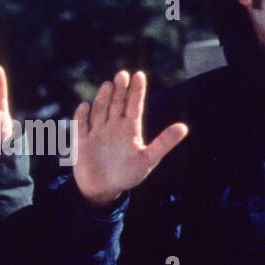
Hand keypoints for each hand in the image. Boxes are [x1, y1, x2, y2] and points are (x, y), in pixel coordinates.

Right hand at [73, 70, 187, 208]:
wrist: (103, 190)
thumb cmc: (127, 174)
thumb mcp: (148, 160)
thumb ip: (164, 143)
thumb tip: (184, 127)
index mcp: (129, 128)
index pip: (133, 105)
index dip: (136, 91)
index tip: (139, 75)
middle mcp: (113, 125)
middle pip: (116, 103)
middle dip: (119, 90)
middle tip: (123, 75)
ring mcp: (97, 131)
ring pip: (100, 110)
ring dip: (103, 98)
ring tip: (109, 85)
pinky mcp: (82, 140)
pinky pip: (81, 125)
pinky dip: (82, 116)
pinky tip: (86, 106)